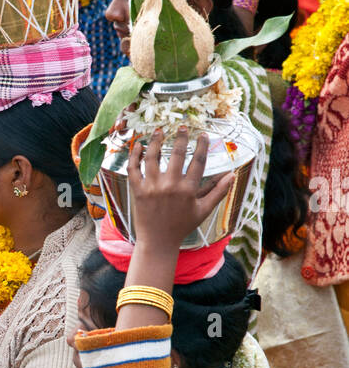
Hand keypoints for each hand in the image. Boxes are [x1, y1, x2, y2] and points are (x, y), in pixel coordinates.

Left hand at [128, 128, 234, 255]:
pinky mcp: (138, 191)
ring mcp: (152, 188)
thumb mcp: (203, 210)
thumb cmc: (182, 226)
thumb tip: (232, 175)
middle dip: (181, 137)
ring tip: (159, 130)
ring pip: (153, 157)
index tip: (203, 135)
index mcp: (188, 190)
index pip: (198, 162)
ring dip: (155, 141)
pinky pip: (134, 169)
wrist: (158, 241)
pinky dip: (134, 156)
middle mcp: (170, 186)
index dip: (202, 146)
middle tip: (182, 126)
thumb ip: (218, 192)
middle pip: (177, 154)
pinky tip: (138, 145)